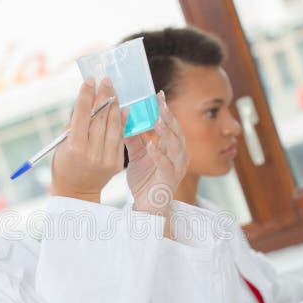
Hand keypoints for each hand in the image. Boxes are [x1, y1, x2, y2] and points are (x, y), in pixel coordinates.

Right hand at [50, 77, 125, 202]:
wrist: (76, 192)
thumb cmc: (64, 164)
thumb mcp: (62, 144)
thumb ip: (74, 124)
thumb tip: (86, 100)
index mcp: (75, 148)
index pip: (82, 115)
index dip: (86, 95)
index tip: (90, 79)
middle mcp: (92, 153)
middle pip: (100, 118)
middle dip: (103, 96)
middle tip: (106, 80)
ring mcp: (106, 158)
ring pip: (112, 126)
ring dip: (114, 106)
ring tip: (114, 91)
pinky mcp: (116, 162)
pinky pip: (120, 138)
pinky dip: (121, 122)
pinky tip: (122, 108)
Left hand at [125, 91, 187, 215]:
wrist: (147, 207)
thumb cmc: (145, 181)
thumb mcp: (138, 156)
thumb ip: (134, 138)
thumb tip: (124, 118)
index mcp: (172, 148)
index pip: (170, 124)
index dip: (165, 109)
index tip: (158, 94)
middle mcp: (178, 156)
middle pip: (177, 132)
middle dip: (168, 116)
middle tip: (160, 102)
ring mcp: (176, 168)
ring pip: (176, 147)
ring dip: (166, 133)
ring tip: (157, 121)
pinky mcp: (170, 180)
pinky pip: (166, 165)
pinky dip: (159, 155)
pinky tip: (151, 146)